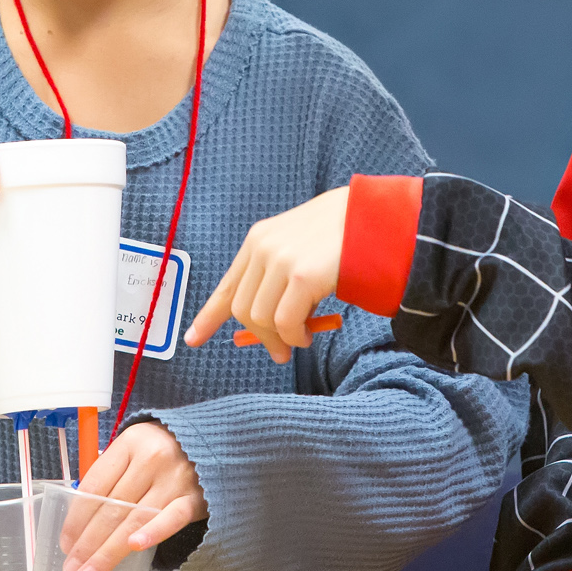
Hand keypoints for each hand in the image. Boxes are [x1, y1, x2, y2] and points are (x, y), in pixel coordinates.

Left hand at [62, 422, 206, 570]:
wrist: (214, 442)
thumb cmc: (165, 448)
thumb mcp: (135, 448)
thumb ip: (112, 475)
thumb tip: (80, 520)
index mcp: (131, 443)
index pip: (95, 486)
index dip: (76, 519)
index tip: (66, 542)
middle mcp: (152, 459)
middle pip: (111, 508)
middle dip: (87, 544)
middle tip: (71, 568)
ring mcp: (175, 479)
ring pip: (134, 521)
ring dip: (108, 552)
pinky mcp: (195, 498)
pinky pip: (171, 519)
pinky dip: (153, 533)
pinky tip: (134, 547)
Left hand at [183, 186, 348, 362]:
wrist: (377, 217)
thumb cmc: (344, 234)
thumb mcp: (300, 246)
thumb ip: (279, 275)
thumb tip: (268, 322)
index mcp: (259, 239)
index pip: (227, 285)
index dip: (210, 315)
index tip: (194, 338)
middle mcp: (264, 248)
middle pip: (243, 309)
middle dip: (259, 337)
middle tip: (279, 353)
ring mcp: (281, 261)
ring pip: (261, 319)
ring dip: (280, 339)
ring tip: (300, 341)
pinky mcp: (303, 276)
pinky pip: (285, 322)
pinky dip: (294, 336)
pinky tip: (307, 335)